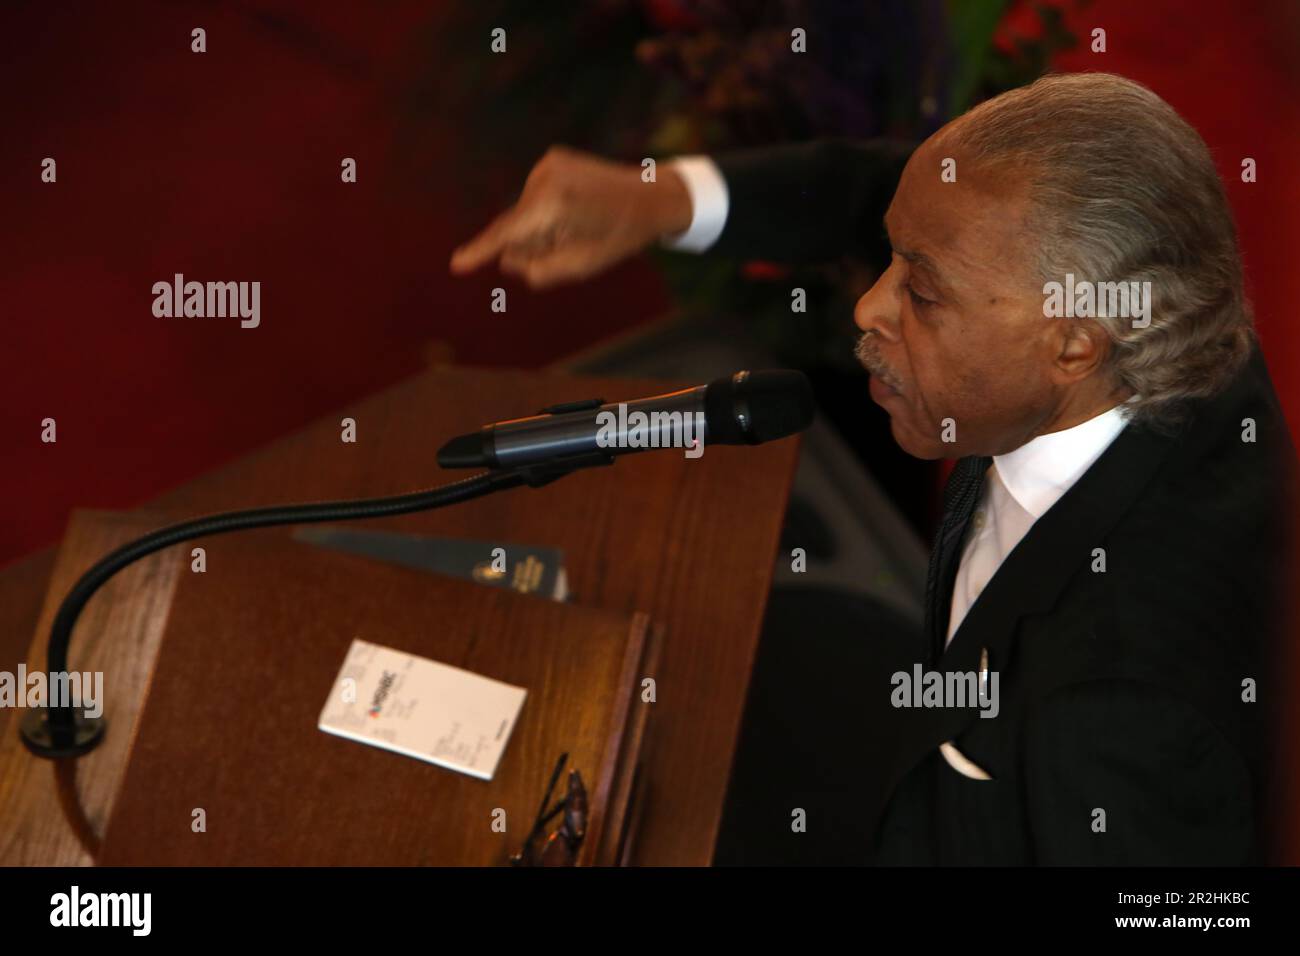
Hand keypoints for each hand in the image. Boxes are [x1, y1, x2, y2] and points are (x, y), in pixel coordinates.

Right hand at [449, 146, 692, 288]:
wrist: (652, 195)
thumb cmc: (619, 236)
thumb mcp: (582, 265)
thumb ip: (540, 270)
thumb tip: (508, 261)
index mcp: (554, 204)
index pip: (508, 233)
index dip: (481, 252)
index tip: (457, 265)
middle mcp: (545, 177)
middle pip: (517, 227)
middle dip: (531, 244)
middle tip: (570, 243)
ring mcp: (548, 163)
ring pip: (526, 213)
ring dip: (543, 227)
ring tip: (579, 225)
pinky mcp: (553, 157)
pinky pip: (536, 196)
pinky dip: (548, 210)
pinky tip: (576, 211)